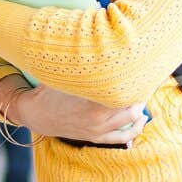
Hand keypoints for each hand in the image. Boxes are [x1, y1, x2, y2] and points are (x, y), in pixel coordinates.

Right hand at [0, 75, 146, 145]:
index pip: (121, 91)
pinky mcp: (96, 137)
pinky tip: (141, 121)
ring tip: (142, 98)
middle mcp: (97, 118)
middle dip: (138, 94)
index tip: (140, 72)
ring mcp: (97, 130)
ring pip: (129, 122)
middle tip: (143, 82)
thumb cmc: (51, 90)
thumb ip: (81, 65)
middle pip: (129, 106)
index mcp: (91, 101)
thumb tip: (96, 45)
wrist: (37, 114)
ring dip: (138, 111)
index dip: (132, 81)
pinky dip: (134, 130)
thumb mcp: (65, 75)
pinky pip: (122, 137)